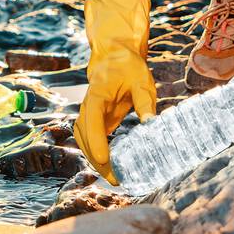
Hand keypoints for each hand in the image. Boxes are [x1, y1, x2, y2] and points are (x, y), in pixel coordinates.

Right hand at [75, 0, 157, 184]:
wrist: (114, 54)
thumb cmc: (129, 67)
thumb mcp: (142, 81)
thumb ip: (144, 103)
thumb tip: (151, 125)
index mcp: (98, 94)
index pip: (92, 120)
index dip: (97, 142)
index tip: (105, 160)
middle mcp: (88, 105)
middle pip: (84, 136)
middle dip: (96, 159)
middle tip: (115, 178)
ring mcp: (88, 112)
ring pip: (82, 139)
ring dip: (93, 158)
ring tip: (113, 176)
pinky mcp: (93, 118)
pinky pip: (88, 137)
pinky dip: (94, 152)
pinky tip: (109, 165)